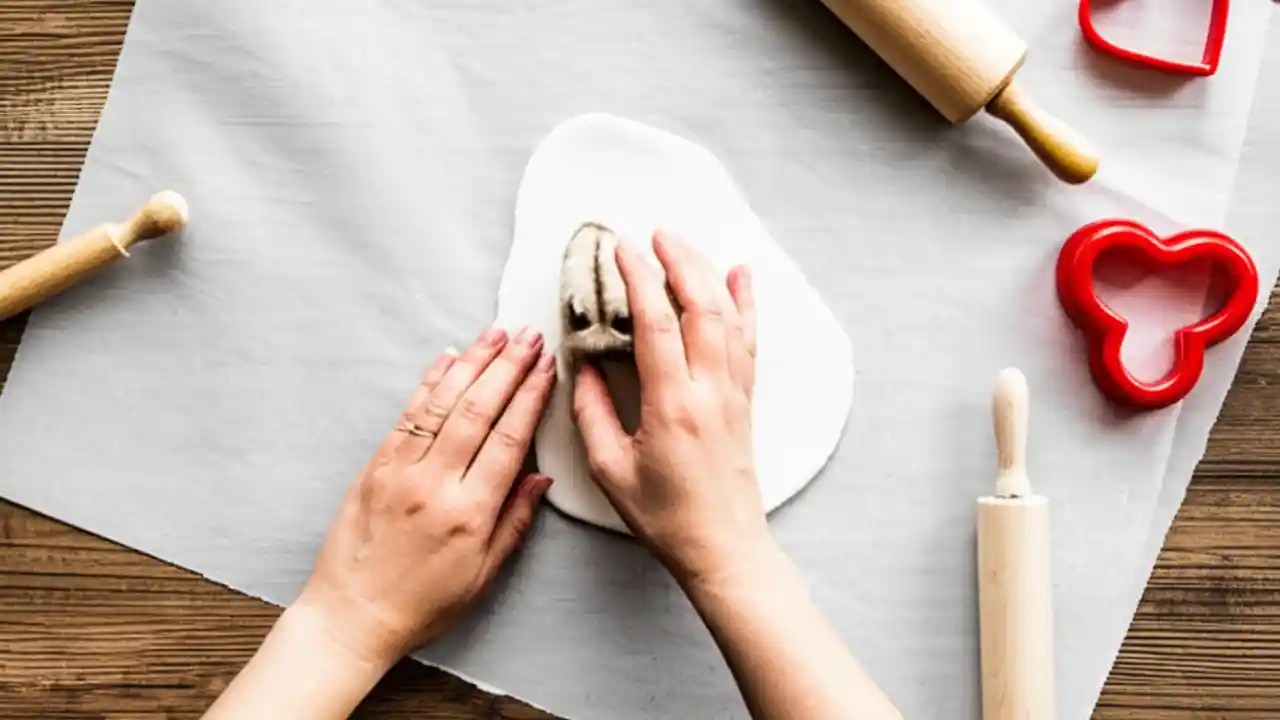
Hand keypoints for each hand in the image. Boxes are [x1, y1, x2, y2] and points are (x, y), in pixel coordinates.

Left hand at [292, 326, 556, 667]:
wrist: (351, 616)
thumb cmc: (420, 604)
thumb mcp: (484, 575)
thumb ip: (515, 521)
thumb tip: (541, 477)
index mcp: (469, 514)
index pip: (508, 439)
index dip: (530, 396)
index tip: (547, 367)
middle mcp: (433, 485)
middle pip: (478, 410)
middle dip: (507, 367)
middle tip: (528, 336)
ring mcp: (399, 471)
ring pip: (441, 403)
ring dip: (472, 363)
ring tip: (495, 334)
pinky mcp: (375, 466)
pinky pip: (407, 415)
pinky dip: (429, 382)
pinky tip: (449, 359)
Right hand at [572, 230, 775, 587]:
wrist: (723, 547)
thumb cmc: (664, 516)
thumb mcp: (610, 468)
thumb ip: (591, 412)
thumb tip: (582, 364)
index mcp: (672, 405)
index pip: (656, 323)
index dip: (639, 278)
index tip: (622, 247)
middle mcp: (710, 391)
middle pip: (701, 306)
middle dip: (678, 261)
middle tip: (654, 234)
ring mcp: (734, 393)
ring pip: (729, 316)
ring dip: (708, 272)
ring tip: (685, 243)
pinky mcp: (745, 400)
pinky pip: (749, 339)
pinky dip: (746, 302)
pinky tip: (741, 275)